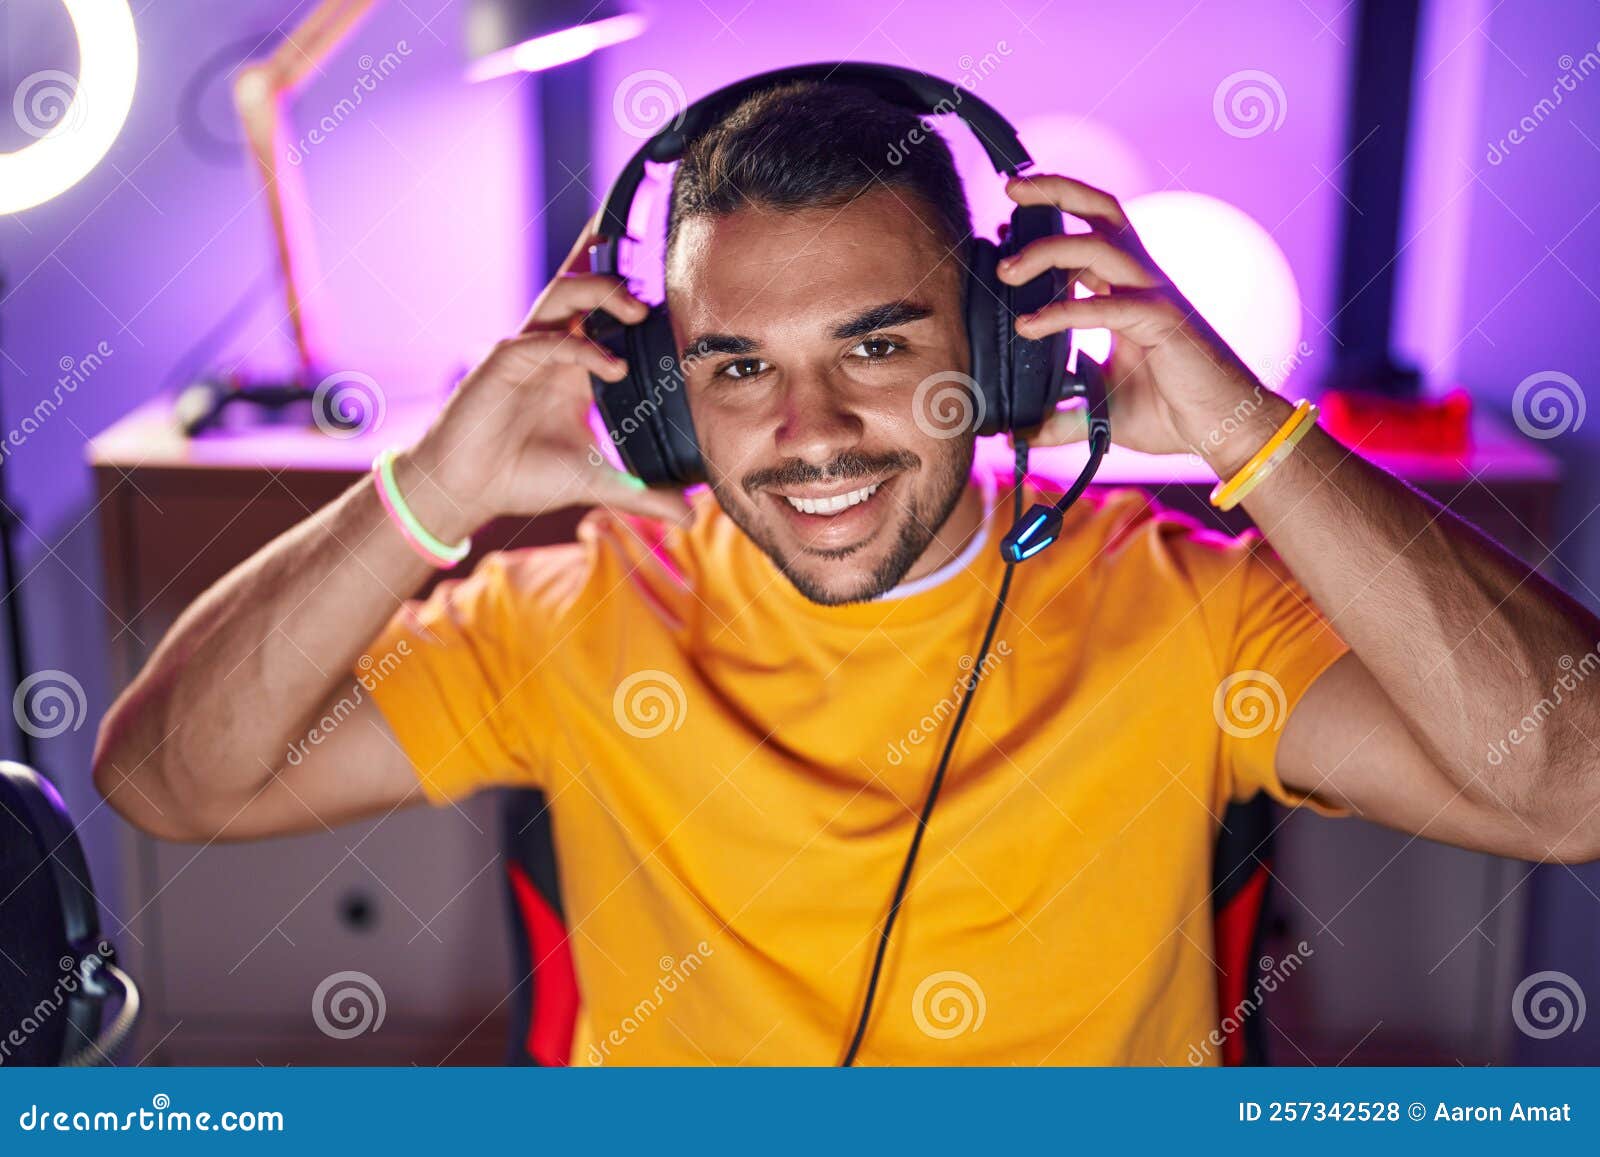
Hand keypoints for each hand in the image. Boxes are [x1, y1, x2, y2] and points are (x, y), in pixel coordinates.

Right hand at [399, 214, 692, 535]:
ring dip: (599, 292)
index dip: (635, 299)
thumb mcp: (597, 483)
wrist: (467, 489)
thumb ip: (643, 494)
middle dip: (618, 282)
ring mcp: (528, 351)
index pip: (607, 317)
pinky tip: (611, 367)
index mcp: (576, 368)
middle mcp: (553, 349)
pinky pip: (544, 339)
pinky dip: (580, 346)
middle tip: (654, 302)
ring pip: (561, 294)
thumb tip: (690, 516)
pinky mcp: (504, 362)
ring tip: (637, 310)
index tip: (676, 301)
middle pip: (584, 290)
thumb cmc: (524, 477)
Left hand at [994, 174, 1293, 476]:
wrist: (1225, 430)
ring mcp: (1154, 297)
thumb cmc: (1171, 413)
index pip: (1090, 234)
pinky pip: (1105, 306)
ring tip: (1006, 271)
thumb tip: (1019, 433)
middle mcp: (1141, 283)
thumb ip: (1060, 416)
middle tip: (1012, 190)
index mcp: (1128, 291)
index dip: (1052, 218)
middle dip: (1057, 190)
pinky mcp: (1162, 322)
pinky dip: (1061, 312)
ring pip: (1098, 245)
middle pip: (1102, 212)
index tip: (1009, 218)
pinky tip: (1028, 326)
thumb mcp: (1100, 413)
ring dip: (1047, 249)